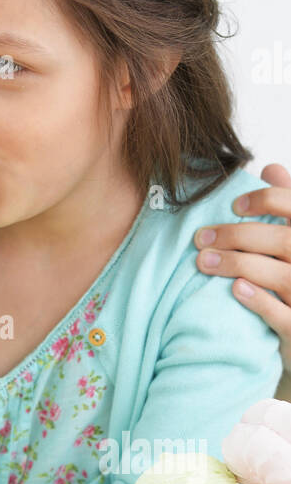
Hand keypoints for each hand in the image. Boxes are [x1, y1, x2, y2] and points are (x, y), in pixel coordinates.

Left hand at [194, 162, 290, 370]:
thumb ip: (287, 203)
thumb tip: (272, 167)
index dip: (267, 199)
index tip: (234, 205)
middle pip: (284, 241)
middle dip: (238, 236)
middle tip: (200, 238)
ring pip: (282, 276)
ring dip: (238, 265)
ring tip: (204, 261)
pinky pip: (283, 316)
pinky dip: (258, 300)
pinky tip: (235, 289)